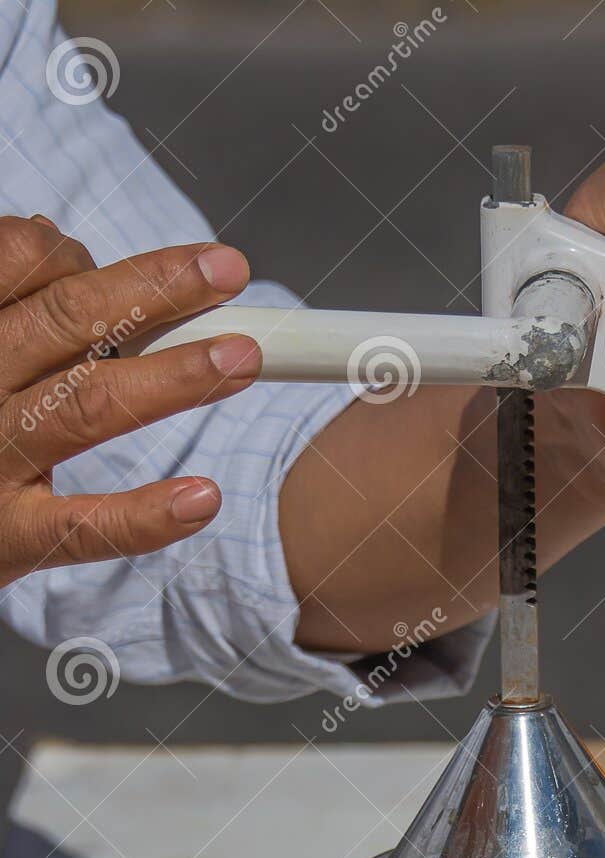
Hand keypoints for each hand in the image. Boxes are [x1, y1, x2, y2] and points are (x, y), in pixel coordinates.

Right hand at [0, 215, 261, 584]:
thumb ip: (11, 301)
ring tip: (241, 359)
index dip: (85, 256)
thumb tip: (45, 235)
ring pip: (85, 404)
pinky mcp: (10, 536)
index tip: (142, 268)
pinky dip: (145, 516)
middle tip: (227, 272)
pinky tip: (204, 499)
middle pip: (67, 319)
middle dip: (156, 290)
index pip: (23, 260)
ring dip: (173, 377)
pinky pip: (82, 526)